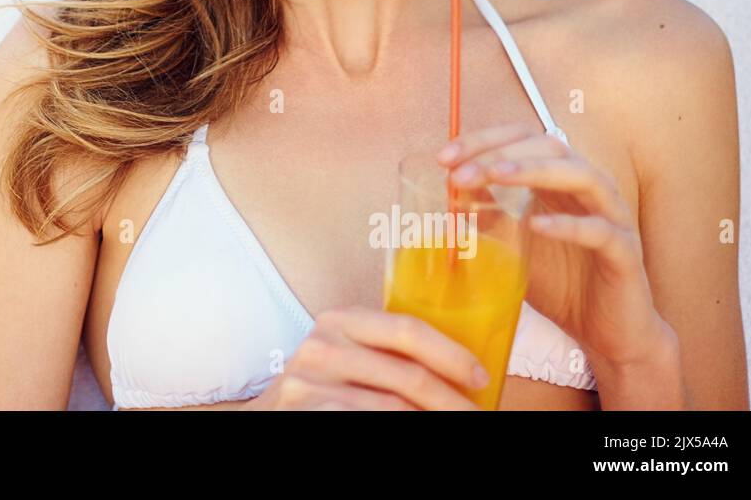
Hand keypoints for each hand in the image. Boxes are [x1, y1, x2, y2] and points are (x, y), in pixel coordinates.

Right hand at [243, 305, 489, 409]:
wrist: (269, 414)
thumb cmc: (324, 385)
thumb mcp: (347, 354)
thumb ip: (385, 351)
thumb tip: (461, 368)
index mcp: (341, 319)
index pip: (406, 329)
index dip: (451, 354)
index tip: (481, 377)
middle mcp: (323, 345)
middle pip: (408, 376)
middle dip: (452, 402)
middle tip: (476, 415)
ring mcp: (311, 383)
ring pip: (394, 410)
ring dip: (432, 421)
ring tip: (453, 425)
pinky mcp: (305, 411)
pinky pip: (367, 422)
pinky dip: (400, 430)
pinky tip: (414, 431)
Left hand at [436, 120, 669, 369]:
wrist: (604, 332)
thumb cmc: (559, 281)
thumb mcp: (513, 243)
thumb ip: (489, 214)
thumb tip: (453, 188)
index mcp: (560, 180)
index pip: (524, 139)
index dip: (484, 140)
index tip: (444, 157)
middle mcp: (589, 189)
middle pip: (550, 148)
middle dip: (501, 154)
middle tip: (460, 173)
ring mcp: (612, 217)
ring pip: (582, 176)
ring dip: (535, 171)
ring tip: (496, 176)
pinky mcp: (625, 253)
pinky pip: (601, 231)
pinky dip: (570, 224)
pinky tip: (537, 225)